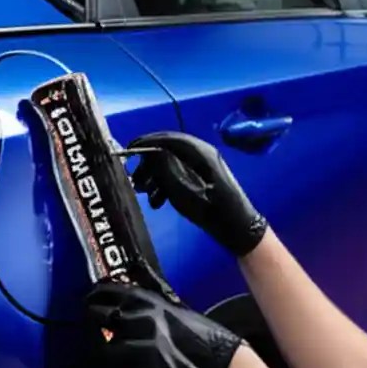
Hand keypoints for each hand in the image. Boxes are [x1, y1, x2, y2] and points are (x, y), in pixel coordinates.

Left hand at [85, 281, 247, 367]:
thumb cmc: (200, 335)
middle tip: (95, 334)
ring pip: (104, 353)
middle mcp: (139, 323)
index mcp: (147, 303)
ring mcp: (139, 352)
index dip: (93, 299)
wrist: (224, 363)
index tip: (90, 304)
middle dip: (93, 327)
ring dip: (108, 358)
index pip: (105, 294)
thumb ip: (145, 306)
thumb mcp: (172, 308)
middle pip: (97, 319)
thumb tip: (119, 303)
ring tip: (115, 363)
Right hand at [128, 131, 267, 256]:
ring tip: (144, 194)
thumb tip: (149, 152)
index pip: (168, 138)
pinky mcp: (203, 178)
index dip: (147, 142)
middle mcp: (201, 154)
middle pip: (168, 151)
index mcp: (200, 152)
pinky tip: (157, 201)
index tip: (128, 151)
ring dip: (155, 177)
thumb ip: (166, 169)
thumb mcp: (184, 191)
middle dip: (149, 165)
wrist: (238, 229)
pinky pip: (179, 174)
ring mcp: (203, 166)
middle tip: (135, 180)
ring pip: (171, 164)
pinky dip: (166, 185)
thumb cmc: (212, 210)